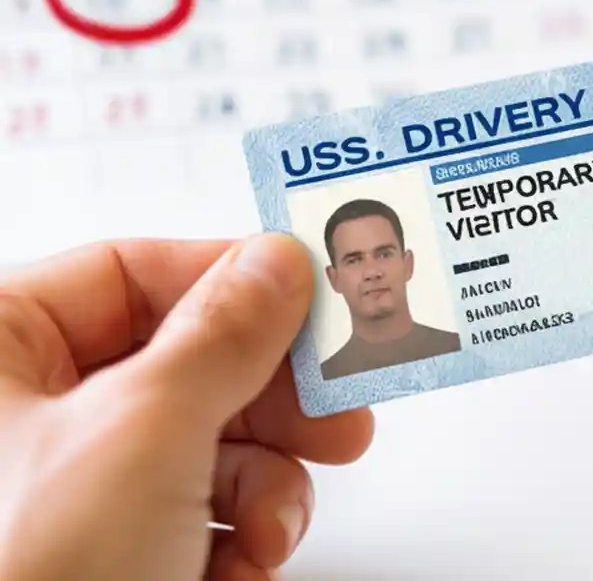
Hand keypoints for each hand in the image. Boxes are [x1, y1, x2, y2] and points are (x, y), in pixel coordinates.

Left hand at [0, 236, 373, 580]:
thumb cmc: (21, 578)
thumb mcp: (143, 433)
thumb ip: (225, 335)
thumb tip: (279, 264)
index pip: (133, 271)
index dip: (233, 281)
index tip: (316, 298)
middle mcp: (28, 411)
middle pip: (187, 360)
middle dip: (271, 403)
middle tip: (340, 412)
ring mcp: (70, 486)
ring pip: (207, 441)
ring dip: (264, 485)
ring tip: (272, 525)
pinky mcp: (109, 548)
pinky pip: (200, 508)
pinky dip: (239, 536)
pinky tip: (241, 564)